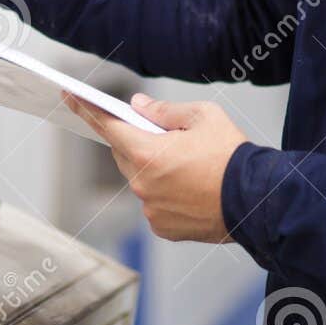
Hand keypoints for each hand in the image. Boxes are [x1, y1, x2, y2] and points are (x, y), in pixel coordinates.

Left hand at [66, 93, 248, 242]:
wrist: (257, 200)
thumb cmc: (232, 156)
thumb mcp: (202, 116)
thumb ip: (164, 111)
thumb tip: (139, 106)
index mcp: (147, 153)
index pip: (106, 126)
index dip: (85, 109)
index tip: (68, 97)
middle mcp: (142, 184)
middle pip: (125, 153)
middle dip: (136, 140)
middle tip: (162, 134)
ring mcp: (150, 209)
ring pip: (140, 180)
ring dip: (153, 168)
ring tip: (188, 163)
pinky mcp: (162, 227)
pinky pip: (153, 203)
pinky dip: (164, 192)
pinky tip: (191, 186)